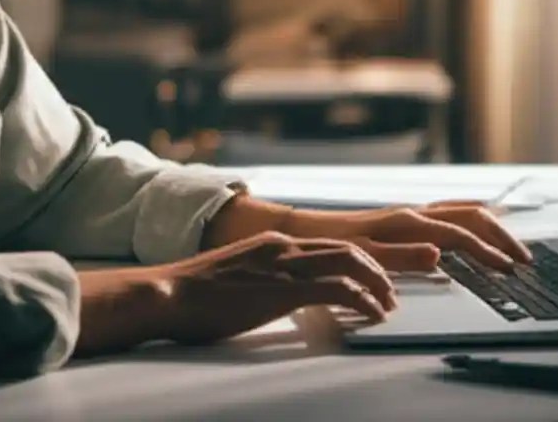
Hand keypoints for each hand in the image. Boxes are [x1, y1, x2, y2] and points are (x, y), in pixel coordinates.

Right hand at [156, 230, 396, 344]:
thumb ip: (259, 280)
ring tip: (388, 304)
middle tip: (389, 292)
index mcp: (271, 243)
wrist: (167, 294)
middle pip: (347, 248)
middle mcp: (283, 246)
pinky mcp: (284, 289)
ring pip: (350, 262)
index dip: (356, 260)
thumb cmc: (191, 297)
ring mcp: (284, 265)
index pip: (327, 244)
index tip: (370, 279)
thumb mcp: (234, 278)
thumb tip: (271, 297)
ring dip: (377, 283)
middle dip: (376, 269)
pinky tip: (372, 315)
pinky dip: (363, 301)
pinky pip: (339, 289)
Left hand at [282, 200, 532, 272]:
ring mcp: (412, 214)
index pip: (462, 235)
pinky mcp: (407, 219)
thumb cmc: (332, 246)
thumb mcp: (364, 257)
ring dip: (492, 227)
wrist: (306, 231)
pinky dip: (474, 219)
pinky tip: (480, 229)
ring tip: (514, 247)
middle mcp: (415, 213)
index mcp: (409, 222)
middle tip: (526, 260)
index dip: (489, 252)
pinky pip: (452, 212)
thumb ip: (403, 257)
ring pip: (464, 210)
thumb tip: (440, 255)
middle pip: (472, 215)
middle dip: (502, 236)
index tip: (511, 270)